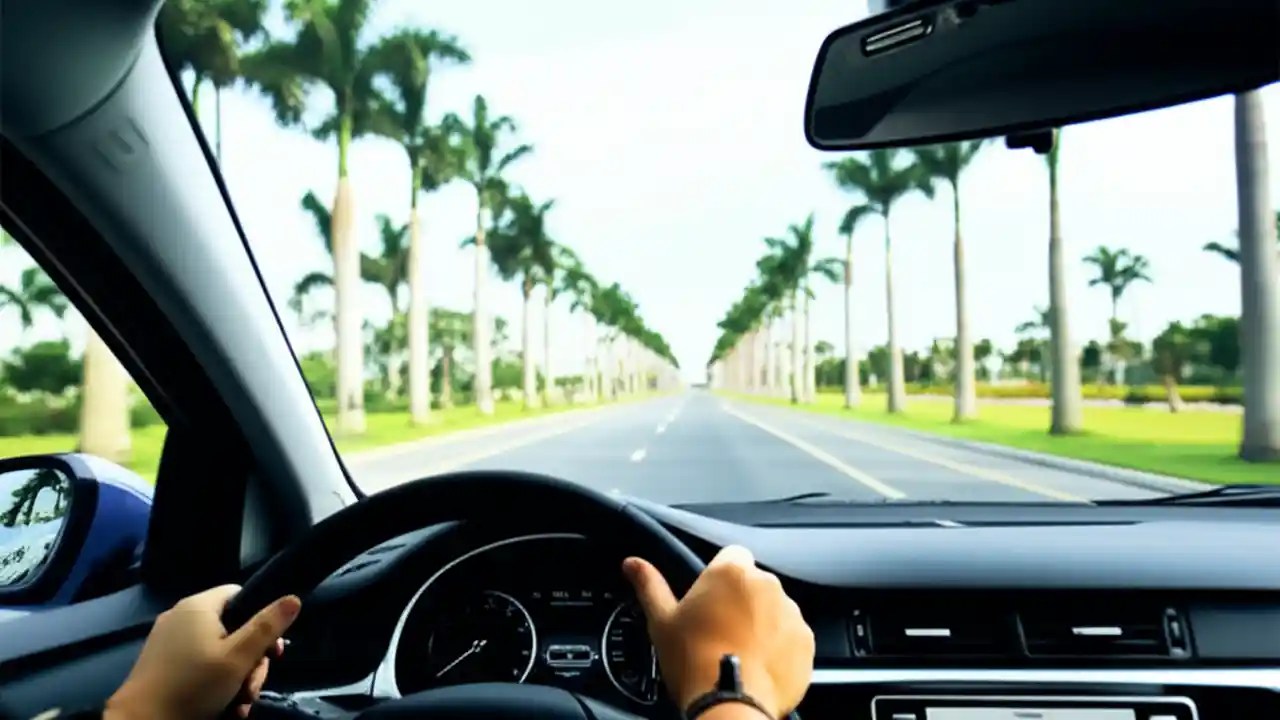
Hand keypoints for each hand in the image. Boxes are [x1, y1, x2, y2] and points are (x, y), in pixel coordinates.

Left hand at [105, 585, 300, 719]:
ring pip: (218, 651)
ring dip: (236, 678)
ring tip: (239, 703)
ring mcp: (169, 642)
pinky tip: (224, 706)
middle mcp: (181, 617)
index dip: (261, 617)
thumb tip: (294, 598)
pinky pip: (199, 665)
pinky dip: (215, 683)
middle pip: (233, 628)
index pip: (240, 594)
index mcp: (198, 606)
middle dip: (251, 660)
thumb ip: (267, 628)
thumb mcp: (238, 658)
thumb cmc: (193, 686)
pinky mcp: (162, 664)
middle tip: (253, 685)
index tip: (273, 648)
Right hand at [623, 545, 813, 717]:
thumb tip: (632, 564)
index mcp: (731, 572)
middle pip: (754, 584)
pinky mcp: (806, 641)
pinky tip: (758, 665)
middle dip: (741, 601)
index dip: (720, 576)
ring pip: (775, 610)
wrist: (730, 704)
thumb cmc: (693, 660)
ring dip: (763, 623)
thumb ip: (649, 585)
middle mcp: (766, 585)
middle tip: (719, 630)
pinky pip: (792, 637)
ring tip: (740, 651)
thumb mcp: (662, 621)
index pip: (731, 556)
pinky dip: (780, 647)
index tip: (709, 598)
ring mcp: (791, 613)